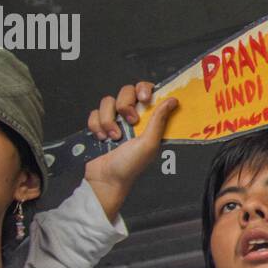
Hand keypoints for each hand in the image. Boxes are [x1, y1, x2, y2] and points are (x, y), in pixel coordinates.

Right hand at [83, 82, 178, 219]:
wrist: (105, 178)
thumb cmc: (129, 166)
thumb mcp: (149, 143)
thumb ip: (159, 120)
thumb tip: (173, 100)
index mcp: (148, 120)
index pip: (148, 91)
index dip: (145, 89)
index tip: (145, 98)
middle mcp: (132, 117)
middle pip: (126, 91)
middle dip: (125, 105)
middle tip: (130, 122)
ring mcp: (115, 120)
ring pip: (108, 101)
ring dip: (109, 119)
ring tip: (115, 137)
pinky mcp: (99, 125)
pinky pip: (95, 113)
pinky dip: (97, 126)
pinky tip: (103, 138)